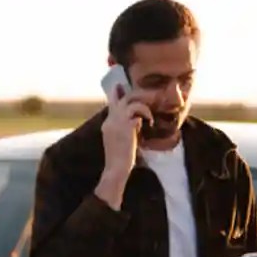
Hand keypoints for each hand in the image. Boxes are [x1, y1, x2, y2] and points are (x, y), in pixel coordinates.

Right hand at [94, 88, 151, 208]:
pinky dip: (146, 114)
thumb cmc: (120, 160)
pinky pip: (138, 111)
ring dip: (143, 105)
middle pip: (122, 98)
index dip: (117, 94)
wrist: (116, 169)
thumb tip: (136, 121)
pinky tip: (150, 122)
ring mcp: (117, 121)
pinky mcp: (126, 125)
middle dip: (136, 94)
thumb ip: (125, 129)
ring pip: (131, 101)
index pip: (112, 103)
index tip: (120, 86)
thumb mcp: (120, 141)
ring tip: (150, 115)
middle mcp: (110, 120)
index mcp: (107, 124)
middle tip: (149, 95)